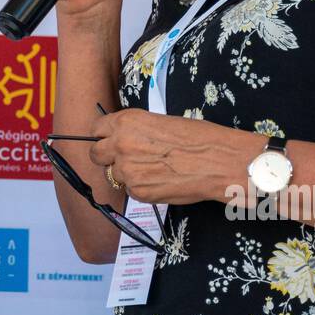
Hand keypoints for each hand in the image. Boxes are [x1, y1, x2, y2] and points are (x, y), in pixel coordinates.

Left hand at [88, 108, 248, 204]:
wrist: (218, 162)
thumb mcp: (160, 122)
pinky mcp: (137, 192)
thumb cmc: (197, 138)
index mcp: (126, 122)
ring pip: (112, 175)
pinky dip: (140, 187)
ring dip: (125, 174)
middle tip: (125, 158)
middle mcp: (121, 145)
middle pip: (96, 154)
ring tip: (150, 170)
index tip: (109, 140)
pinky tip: (159, 181)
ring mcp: (127, 170)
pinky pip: (129, 190)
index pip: (96, 129)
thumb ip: (135, 131)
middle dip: (107, 157)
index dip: (103, 136)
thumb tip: (123, 139)